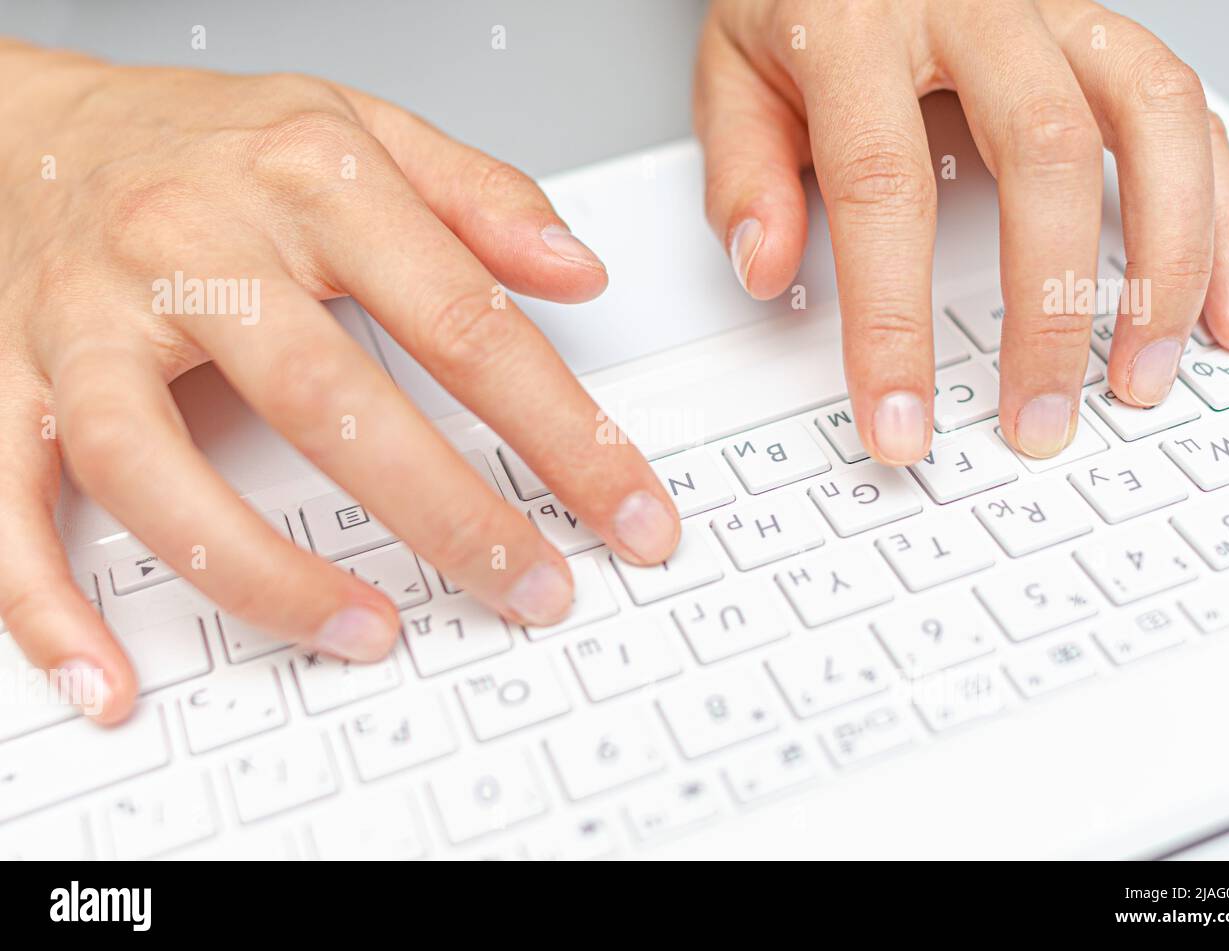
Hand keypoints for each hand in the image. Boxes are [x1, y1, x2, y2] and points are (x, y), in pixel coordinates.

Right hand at [0, 40, 679, 721]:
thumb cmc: (214, 139)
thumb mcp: (364, 128)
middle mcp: (192, 246)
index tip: (627, 510)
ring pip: (160, 472)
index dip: (563, 431)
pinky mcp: (9, 381)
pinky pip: (10, 505)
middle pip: (328, 401)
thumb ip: (481, 196)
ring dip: (269, 576)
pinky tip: (114, 676)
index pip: (463, 322)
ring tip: (370, 633)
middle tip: (530, 588)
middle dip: (447, 516)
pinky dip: (48, 603)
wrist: (38, 125)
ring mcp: (89, 323)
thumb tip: (578, 269)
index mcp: (305, 179)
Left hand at [695, 0, 1228, 461]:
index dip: (892, 321)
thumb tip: (768, 269)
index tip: (900, 419)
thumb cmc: (798, 3)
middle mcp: (974, 7)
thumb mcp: (734, 75)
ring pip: (1151, 120)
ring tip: (1143, 372)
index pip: (881, 186)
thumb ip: (744, 171)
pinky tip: (1220, 299)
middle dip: (1048, 310)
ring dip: (1164, 262)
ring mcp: (1056, 11)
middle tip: (1036, 418)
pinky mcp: (1107, 29)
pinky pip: (1190, 110)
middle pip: (1041, 153)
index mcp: (860, 26)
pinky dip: (1221, 212)